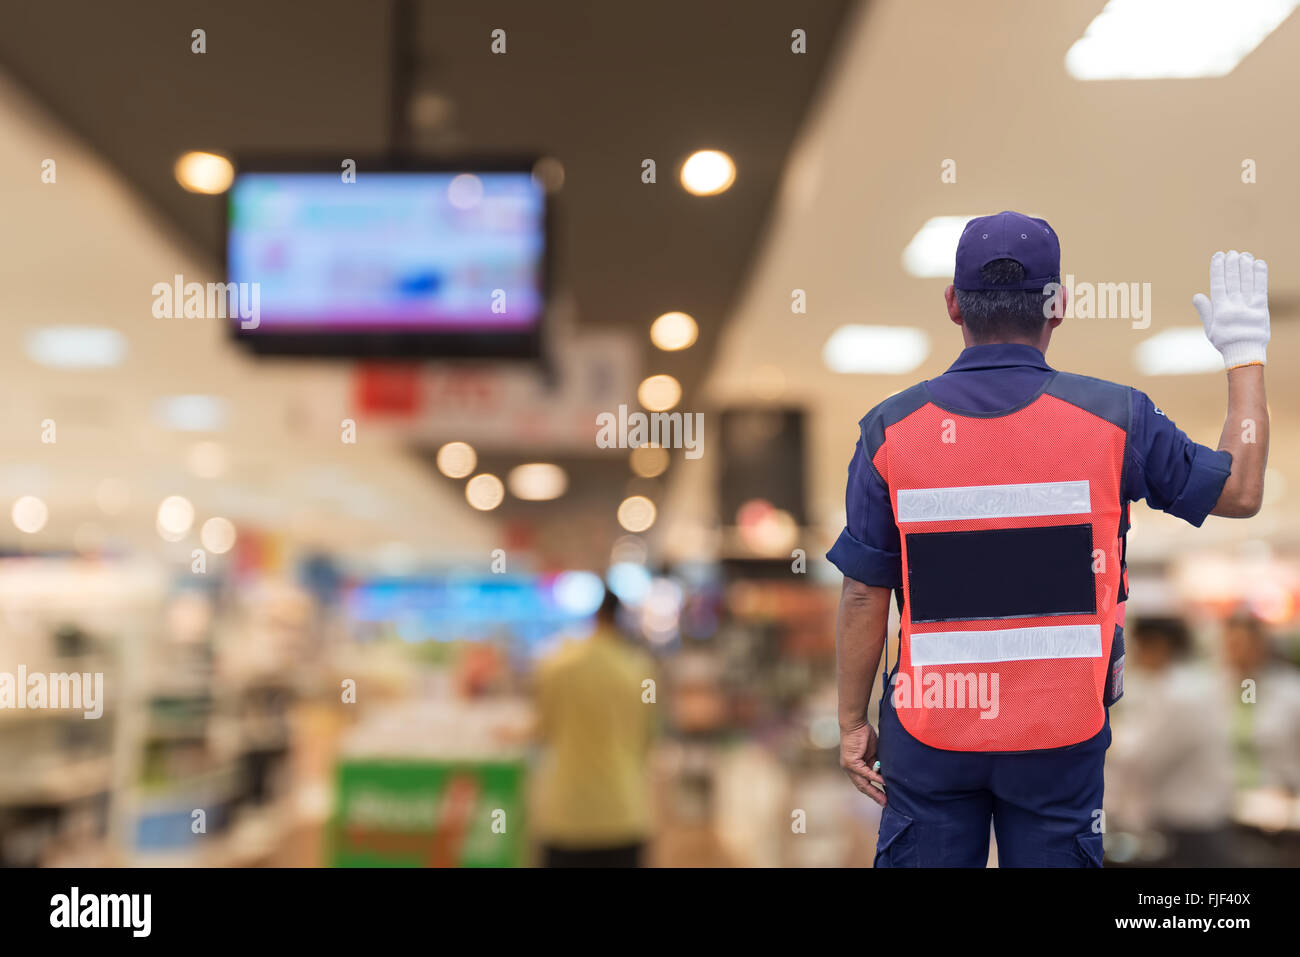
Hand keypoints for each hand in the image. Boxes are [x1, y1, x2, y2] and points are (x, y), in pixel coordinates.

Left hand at [840, 722, 885, 805]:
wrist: (855, 723)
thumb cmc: (863, 734)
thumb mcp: (872, 753)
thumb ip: (876, 764)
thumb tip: (885, 775)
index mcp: (854, 766)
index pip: (863, 783)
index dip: (873, 791)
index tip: (883, 798)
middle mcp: (849, 769)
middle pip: (862, 786)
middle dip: (875, 795)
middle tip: (885, 804)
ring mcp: (849, 767)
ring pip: (863, 783)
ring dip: (875, 791)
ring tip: (885, 798)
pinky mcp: (851, 762)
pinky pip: (865, 773)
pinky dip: (875, 778)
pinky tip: (883, 783)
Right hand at [1193, 250, 1268, 369]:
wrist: (1245, 353)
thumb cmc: (1225, 341)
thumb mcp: (1210, 328)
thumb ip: (1205, 310)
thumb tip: (1197, 295)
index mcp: (1220, 310)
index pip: (1218, 284)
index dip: (1217, 269)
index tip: (1217, 256)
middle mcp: (1234, 306)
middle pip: (1232, 280)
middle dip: (1231, 264)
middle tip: (1231, 252)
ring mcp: (1249, 307)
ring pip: (1246, 282)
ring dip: (1245, 266)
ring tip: (1243, 254)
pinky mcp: (1261, 308)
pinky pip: (1261, 288)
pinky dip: (1260, 275)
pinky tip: (1258, 263)